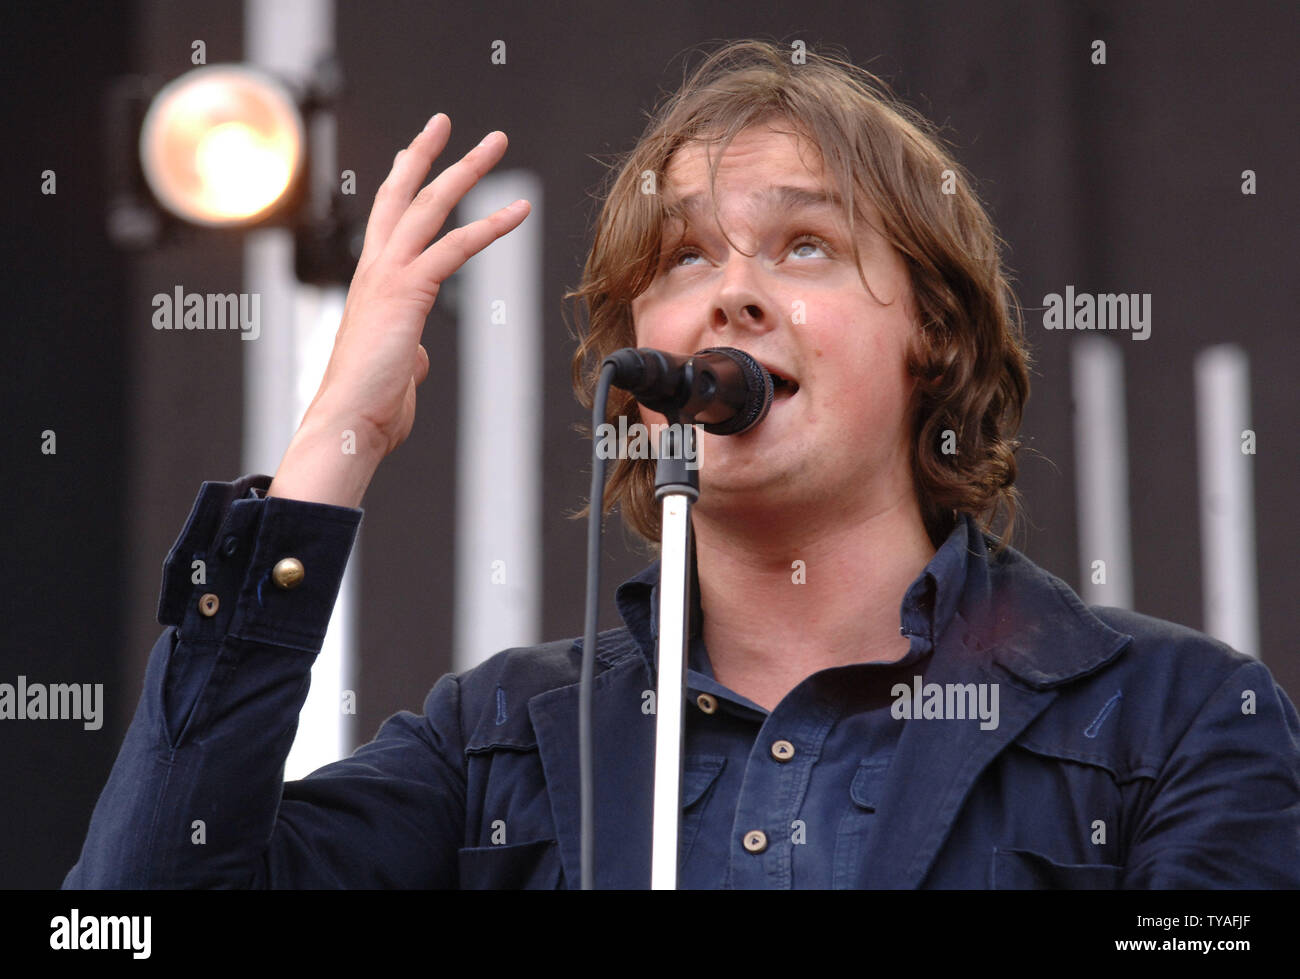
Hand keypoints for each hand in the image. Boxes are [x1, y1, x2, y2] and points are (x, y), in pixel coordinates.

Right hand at [268, 114, 530, 506]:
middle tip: (445, 120)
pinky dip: (490, 225)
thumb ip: (406, 353)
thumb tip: (415, 358)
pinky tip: (517, 210)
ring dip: (463, 168)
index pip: (388, 219)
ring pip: (428, 206)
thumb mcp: (393, 371)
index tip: (416, 153)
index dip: (404, 182)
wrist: (350, 422)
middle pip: (401, 195)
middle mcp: (374, 269)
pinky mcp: (406, 292)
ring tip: (493, 141)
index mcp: (372, 283)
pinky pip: (454, 247)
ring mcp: (387, 276)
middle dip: (426, 155)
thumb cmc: (369, 405)